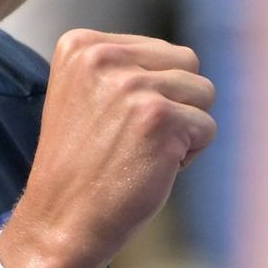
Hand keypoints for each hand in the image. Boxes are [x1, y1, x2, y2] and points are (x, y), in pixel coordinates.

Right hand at [0, 31, 216, 267]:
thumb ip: (125, 67)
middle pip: (188, 64)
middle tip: (134, 140)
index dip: (152, 93)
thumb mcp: (87, 95)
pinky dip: (188, 155)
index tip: (113, 124)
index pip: (161, 51)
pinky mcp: (159, 117)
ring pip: (203, 93)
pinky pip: (207, 127)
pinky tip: (151, 169)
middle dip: (176, 103)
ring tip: (141, 153)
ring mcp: (131, 86)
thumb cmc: (82, 167)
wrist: (60, 222)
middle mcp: (103, 56)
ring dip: (183, 129)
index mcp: (82, 44)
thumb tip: (187, 59)